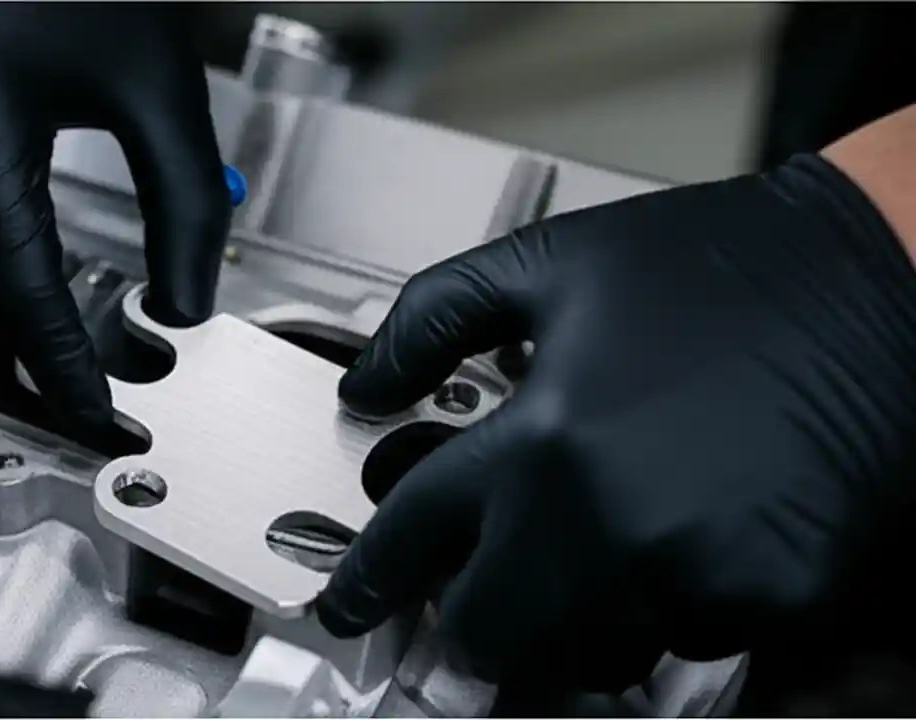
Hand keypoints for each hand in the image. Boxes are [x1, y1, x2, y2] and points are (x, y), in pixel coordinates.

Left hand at [316, 154, 915, 690]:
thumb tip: (368, 385)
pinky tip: (685, 518)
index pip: (414, 541)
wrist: (878, 275)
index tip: (350, 602)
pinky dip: (667, 598)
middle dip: (471, 608)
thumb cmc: (723, 266)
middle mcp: (612, 521)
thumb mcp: (551, 263)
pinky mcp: (775, 596)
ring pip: (586, 648)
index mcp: (544, 437)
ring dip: (568, 607)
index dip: (366, 578)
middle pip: (490, 631)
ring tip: (597, 521)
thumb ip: (430, 321)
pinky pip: (686, 635)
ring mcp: (699, 571)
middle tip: (482, 573)